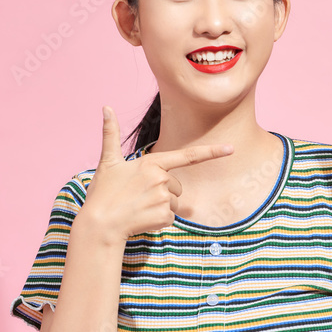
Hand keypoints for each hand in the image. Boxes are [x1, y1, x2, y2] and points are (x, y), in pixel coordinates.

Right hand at [78, 106, 232, 242]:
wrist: (99, 225)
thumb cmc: (103, 192)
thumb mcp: (108, 161)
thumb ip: (111, 134)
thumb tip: (106, 107)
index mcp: (152, 163)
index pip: (188, 155)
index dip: (212, 152)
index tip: (231, 149)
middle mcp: (162, 179)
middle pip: (177, 185)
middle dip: (163, 191)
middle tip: (138, 196)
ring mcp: (164, 198)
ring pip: (174, 201)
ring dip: (160, 206)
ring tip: (139, 207)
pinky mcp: (164, 216)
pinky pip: (170, 217)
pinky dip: (159, 219)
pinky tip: (142, 218)